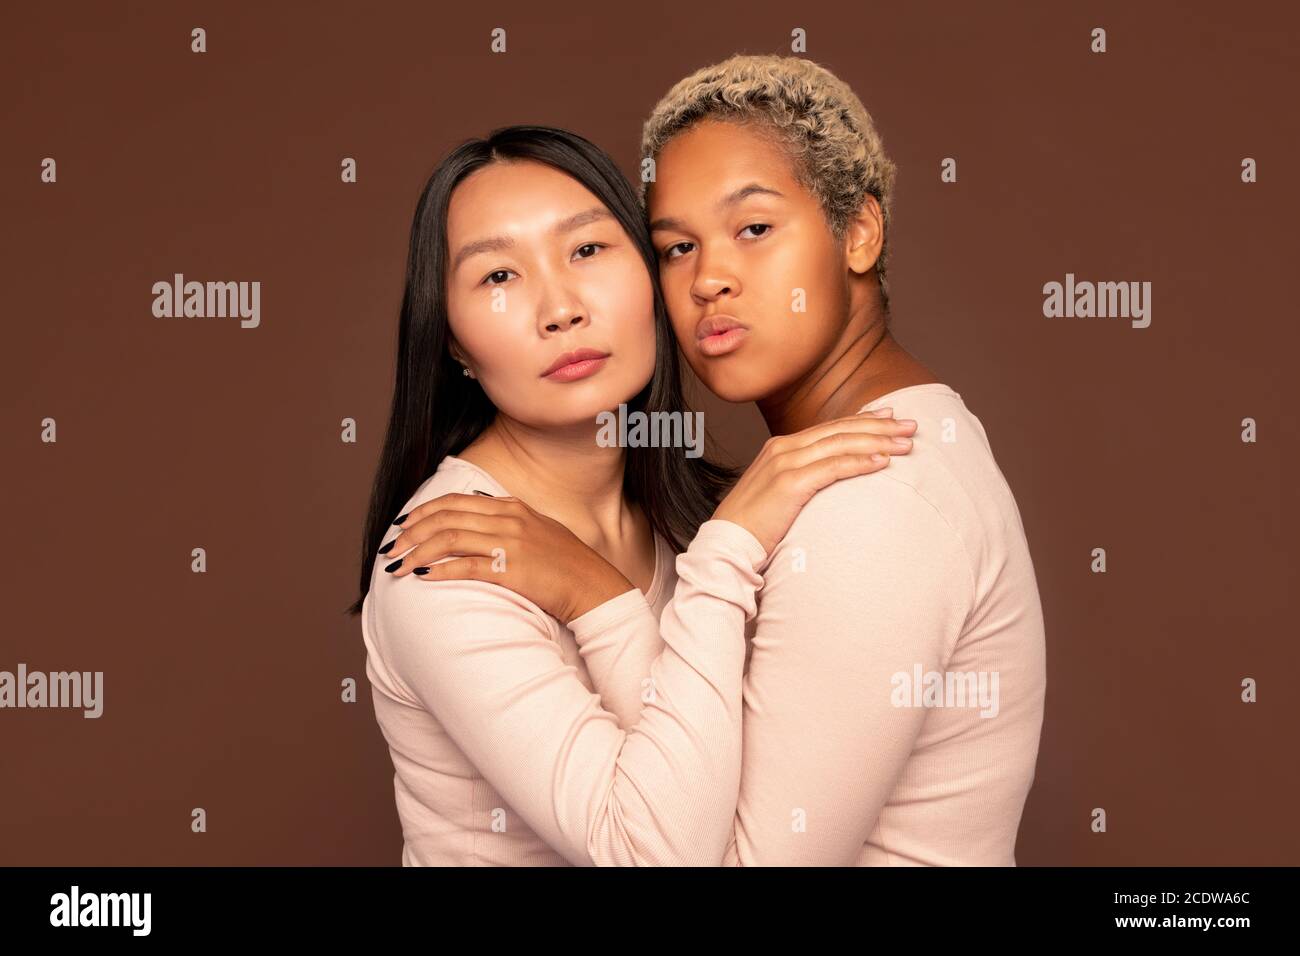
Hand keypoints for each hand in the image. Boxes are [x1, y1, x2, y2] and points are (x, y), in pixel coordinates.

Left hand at [378, 493, 633, 623]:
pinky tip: (422, 577)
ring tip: (399, 566)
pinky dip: (439, 571)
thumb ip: (509, 521)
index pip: (456, 501)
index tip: (402, 524)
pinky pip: (466, 567)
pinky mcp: (512, 569)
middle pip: (446, 518)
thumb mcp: (538, 530)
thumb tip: (479, 517)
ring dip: (417, 552)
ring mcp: (511, 543)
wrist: (594, 586)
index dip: (423, 511)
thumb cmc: (567, 565)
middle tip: (391, 548)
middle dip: (411, 532)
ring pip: (449, 539)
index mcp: (512, 507)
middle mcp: (509, 519)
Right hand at [712, 408, 916, 553]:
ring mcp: (785, 463)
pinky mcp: (790, 483)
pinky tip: (883, 461)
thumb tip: (828, 481)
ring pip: (841, 444)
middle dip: (879, 426)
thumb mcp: (779, 494)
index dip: (863, 421)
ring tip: (906, 443)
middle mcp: (784, 448)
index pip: (830, 427)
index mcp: (781, 447)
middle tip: (911, 426)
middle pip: (840, 430)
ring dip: (878, 441)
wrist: (727, 543)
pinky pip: (834, 467)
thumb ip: (802, 479)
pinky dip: (861, 462)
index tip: (890, 417)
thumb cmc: (755, 525)